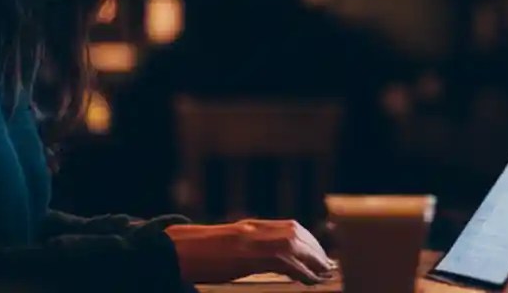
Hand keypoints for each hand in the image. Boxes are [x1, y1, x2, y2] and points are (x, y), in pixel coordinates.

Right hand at [166, 219, 334, 284]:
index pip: (291, 227)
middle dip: (317, 251)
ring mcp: (253, 240)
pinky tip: (311, 281)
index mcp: (251, 226)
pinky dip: (302, 272)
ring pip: (296, 246)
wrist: (177, 250)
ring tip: (325, 275)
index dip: (310, 241)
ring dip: (314, 261)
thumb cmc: (199, 252)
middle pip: (298, 235)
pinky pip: (285, 262)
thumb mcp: (229, 245)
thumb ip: (250, 247)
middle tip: (329, 266)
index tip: (321, 254)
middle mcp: (256, 229)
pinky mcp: (250, 255)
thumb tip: (268, 260)